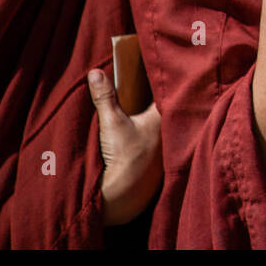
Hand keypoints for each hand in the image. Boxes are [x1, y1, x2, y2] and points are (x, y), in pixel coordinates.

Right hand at [88, 68, 162, 225]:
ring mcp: (168, 149)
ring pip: (166, 129)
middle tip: (148, 91)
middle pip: (169, 110)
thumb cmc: (123, 157)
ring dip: (159, 123)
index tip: (159, 69)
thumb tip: (95, 72)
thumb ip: (105, 97)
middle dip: (161, 101)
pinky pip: (162, 145)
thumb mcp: (111, 123)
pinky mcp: (162, 165)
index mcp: (163, 118)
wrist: (123, 196)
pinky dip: (156, 140)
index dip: (162, 82)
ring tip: (146, 115)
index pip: (168, 93)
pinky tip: (145, 140)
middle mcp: (171, 132)